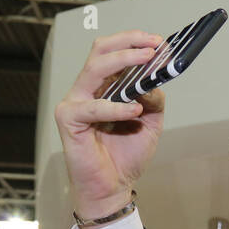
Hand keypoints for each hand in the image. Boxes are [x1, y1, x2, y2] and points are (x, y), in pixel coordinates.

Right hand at [54, 31, 166, 219]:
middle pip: (101, 51)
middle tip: (153, 45)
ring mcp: (75, 102)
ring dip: (123, 62)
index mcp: (103, 87)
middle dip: (129, 43)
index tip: (159, 41)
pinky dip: (116, 107)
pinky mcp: (68, 119)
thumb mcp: (149, 123)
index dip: (135, 43)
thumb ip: (153, 100)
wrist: (112, 187)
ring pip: (95, 69)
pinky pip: (93, 108)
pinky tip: (135, 110)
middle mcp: (86, 89)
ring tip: (147, 62)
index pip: (112, 52)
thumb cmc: (125, 156)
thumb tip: (155, 79)